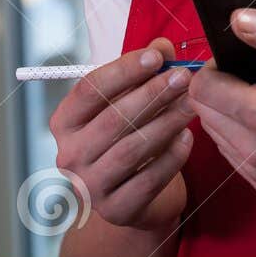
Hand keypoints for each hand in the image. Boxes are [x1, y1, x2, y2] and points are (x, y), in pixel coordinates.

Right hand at [49, 39, 199, 230]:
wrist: (131, 198)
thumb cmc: (126, 140)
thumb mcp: (128, 104)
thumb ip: (142, 74)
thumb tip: (163, 46)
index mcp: (64, 123)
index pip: (89, 90)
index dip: (124, 70)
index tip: (157, 56)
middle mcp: (69, 155)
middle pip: (112, 119)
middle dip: (152, 94)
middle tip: (184, 77)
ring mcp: (90, 186)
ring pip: (132, 149)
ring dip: (166, 123)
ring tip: (191, 105)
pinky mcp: (116, 210)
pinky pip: (149, 180)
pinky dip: (172, 157)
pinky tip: (187, 138)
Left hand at [188, 8, 255, 196]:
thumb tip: (238, 20)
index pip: (201, 89)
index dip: (216, 67)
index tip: (242, 60)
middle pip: (204, 111)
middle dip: (220, 89)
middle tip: (255, 77)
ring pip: (215, 133)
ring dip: (228, 112)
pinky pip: (232, 153)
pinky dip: (240, 134)